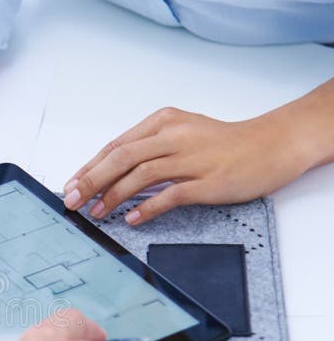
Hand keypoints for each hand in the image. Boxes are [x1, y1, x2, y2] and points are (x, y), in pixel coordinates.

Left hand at [63, 106, 310, 224]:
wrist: (270, 145)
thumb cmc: (222, 143)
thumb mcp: (180, 134)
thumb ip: (147, 149)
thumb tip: (109, 174)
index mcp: (162, 122)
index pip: (116, 146)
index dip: (89, 167)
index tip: (70, 186)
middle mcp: (174, 136)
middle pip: (121, 157)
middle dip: (91, 181)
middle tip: (72, 201)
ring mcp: (191, 158)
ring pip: (140, 174)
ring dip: (113, 195)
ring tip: (97, 212)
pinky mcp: (207, 180)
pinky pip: (170, 195)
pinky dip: (148, 207)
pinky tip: (132, 218)